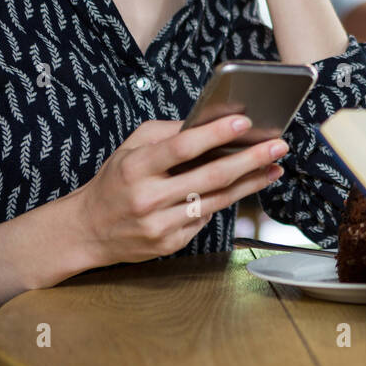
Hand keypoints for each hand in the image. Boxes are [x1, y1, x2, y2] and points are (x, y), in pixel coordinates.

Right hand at [75, 115, 289, 266]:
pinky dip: (223, 202)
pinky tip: (240, 189)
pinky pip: (204, 219)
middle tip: (278, 146)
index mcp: (136, 168)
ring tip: (274, 167)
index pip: (181, 147)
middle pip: (209, 177)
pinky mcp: (169, 244)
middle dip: (250, 159)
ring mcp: (159, 225)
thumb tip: (208, 122)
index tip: (244, 122)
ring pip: (216, 201)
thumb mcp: (130, 148)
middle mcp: (147, 198)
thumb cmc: (115, 181)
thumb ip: (167, 133)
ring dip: (250, 183)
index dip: (215, 134)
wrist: (87, 230)